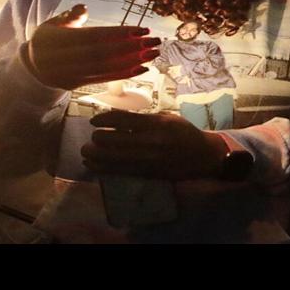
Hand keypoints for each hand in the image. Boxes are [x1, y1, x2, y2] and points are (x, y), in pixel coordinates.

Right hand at [22, 4, 160, 90]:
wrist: (33, 68)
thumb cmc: (47, 40)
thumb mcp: (51, 24)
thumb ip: (69, 17)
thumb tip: (83, 8)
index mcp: (60, 40)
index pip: (95, 37)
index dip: (119, 34)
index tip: (142, 29)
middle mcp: (67, 58)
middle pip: (104, 54)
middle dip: (132, 48)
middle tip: (155, 42)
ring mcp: (74, 73)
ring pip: (107, 68)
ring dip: (133, 61)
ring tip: (153, 54)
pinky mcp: (80, 84)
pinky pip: (105, 79)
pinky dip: (125, 74)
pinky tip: (142, 69)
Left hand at [82, 110, 229, 179]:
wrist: (203, 156)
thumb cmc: (184, 133)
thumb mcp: (167, 117)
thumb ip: (144, 118)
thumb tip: (116, 117)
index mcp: (156, 123)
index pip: (122, 119)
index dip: (103, 119)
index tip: (94, 121)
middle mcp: (150, 141)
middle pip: (113, 139)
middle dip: (98, 138)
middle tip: (93, 137)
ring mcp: (149, 159)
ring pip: (113, 157)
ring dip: (95, 154)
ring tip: (85, 152)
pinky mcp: (148, 172)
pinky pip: (120, 171)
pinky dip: (103, 168)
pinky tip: (92, 165)